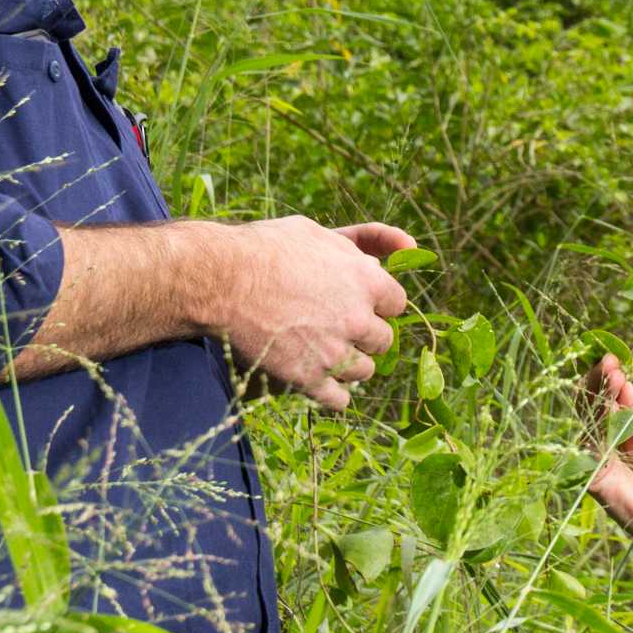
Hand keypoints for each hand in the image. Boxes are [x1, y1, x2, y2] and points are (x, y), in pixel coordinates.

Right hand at [205, 216, 411, 411]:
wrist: (221, 280)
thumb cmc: (267, 249)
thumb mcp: (319, 232)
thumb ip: (365, 241)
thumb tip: (411, 246)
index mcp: (366, 280)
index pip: (397, 304)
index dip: (378, 304)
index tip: (360, 304)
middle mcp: (357, 318)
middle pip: (383, 340)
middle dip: (365, 335)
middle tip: (338, 328)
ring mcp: (334, 352)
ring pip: (365, 371)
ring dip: (350, 363)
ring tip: (324, 352)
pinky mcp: (308, 379)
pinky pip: (339, 400)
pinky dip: (333, 392)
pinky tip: (319, 379)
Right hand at [582, 355, 632, 553]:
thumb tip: (622, 381)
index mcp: (622, 429)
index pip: (606, 397)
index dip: (607, 378)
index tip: (613, 358)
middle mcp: (605, 440)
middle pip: (591, 403)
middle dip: (598, 380)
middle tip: (607, 361)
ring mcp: (596, 455)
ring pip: (588, 416)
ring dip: (598, 391)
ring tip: (611, 371)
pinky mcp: (592, 472)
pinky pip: (591, 438)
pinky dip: (599, 415)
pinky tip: (610, 396)